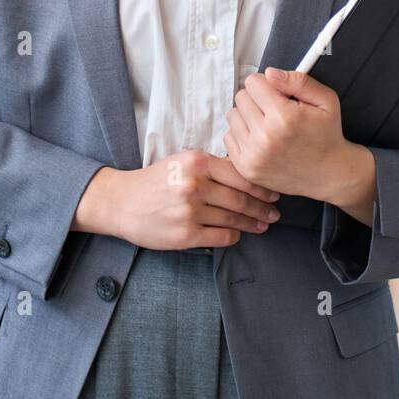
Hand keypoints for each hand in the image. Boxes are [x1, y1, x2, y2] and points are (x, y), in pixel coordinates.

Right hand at [103, 151, 281, 249]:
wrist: (123, 202)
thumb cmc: (158, 180)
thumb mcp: (183, 161)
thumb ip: (213, 166)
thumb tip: (249, 173)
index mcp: (197, 162)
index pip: (240, 173)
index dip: (261, 185)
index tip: (274, 192)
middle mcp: (194, 185)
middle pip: (240, 198)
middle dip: (262, 207)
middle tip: (275, 212)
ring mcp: (190, 211)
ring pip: (233, 219)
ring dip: (253, 224)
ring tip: (264, 225)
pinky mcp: (185, 235)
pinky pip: (221, 237)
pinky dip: (234, 236)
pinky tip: (238, 234)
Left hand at [223, 67, 349, 200]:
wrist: (327, 173)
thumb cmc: (326, 134)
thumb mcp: (326, 100)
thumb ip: (298, 81)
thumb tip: (269, 73)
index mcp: (284, 117)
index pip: (252, 83)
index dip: (266, 84)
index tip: (277, 94)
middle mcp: (265, 137)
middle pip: (241, 97)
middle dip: (256, 98)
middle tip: (273, 109)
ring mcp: (253, 155)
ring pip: (232, 115)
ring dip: (247, 116)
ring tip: (267, 124)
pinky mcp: (246, 168)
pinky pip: (228, 136)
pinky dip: (242, 134)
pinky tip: (260, 138)